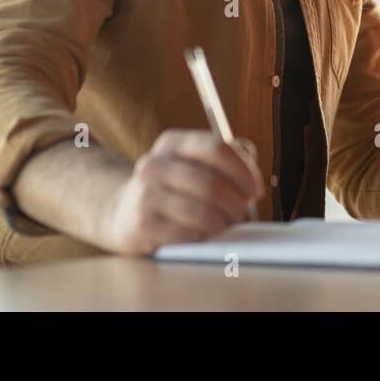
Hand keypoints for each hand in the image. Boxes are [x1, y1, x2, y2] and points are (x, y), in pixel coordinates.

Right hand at [98, 129, 264, 255]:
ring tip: (225, 225)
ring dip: (223, 223)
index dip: (243, 170)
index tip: (255, 190)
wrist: (123, 213)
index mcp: (172, 143)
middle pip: (211, 183)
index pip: (216, 148)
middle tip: (241, 213)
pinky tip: (203, 235)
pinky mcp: (140, 224)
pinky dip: (202, 237)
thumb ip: (229, 158)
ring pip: (201, 212)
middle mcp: (154, 164)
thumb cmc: (174, 189)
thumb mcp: (195, 164)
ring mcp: (144, 194)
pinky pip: (185, 234)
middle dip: (236, 203)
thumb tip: (252, 174)